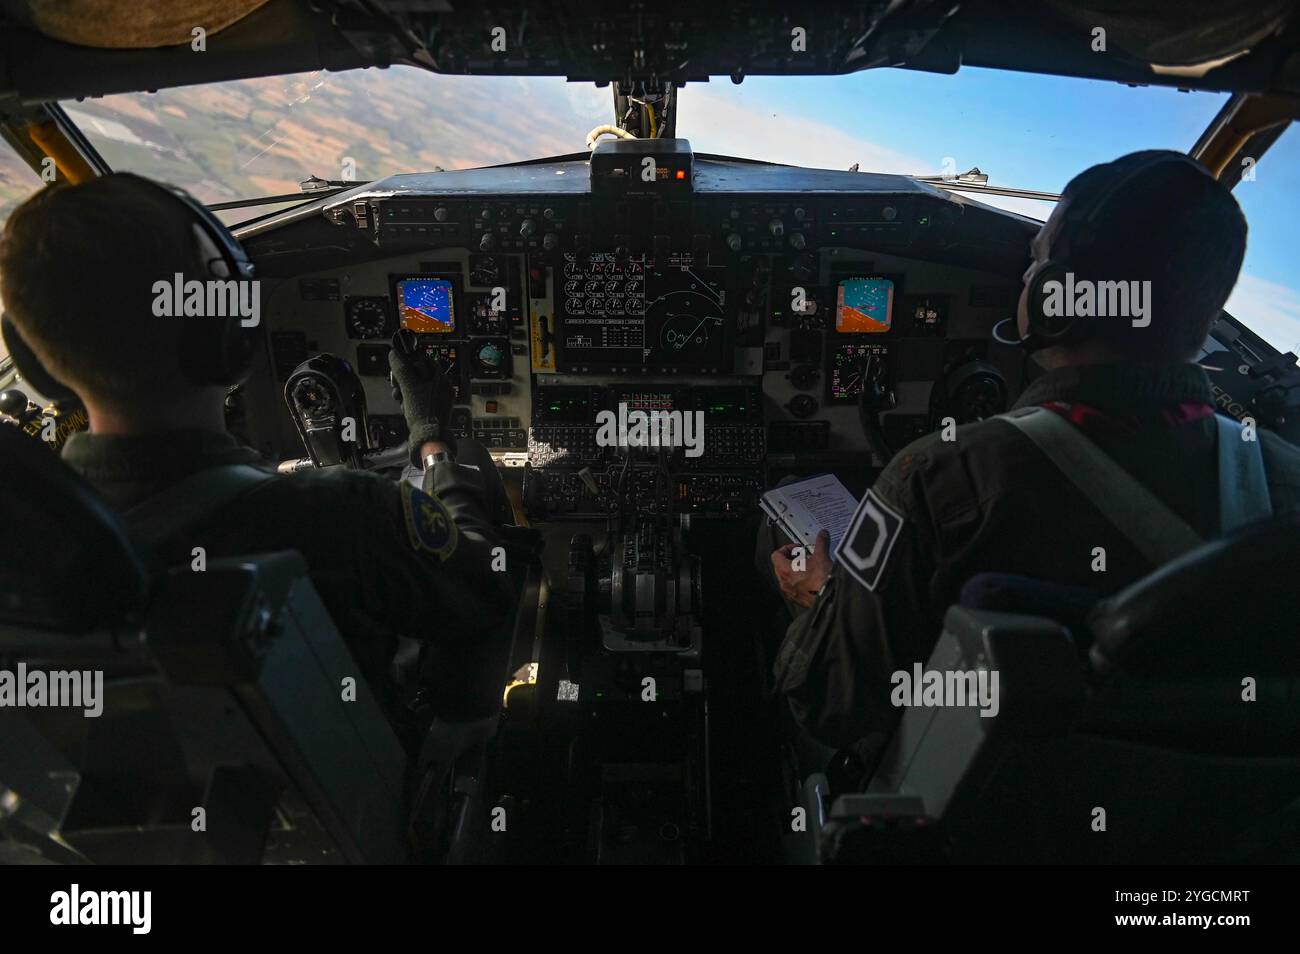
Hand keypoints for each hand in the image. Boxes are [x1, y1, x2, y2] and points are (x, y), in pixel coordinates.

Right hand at [389, 330, 453, 464]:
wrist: (428, 438)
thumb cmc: (423, 413)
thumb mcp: (409, 388)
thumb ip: (401, 369)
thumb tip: (394, 354)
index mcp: (441, 379)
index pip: (424, 360)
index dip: (410, 361)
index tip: (398, 366)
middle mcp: (442, 387)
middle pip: (419, 374)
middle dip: (404, 379)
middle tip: (396, 385)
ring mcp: (438, 398)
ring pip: (417, 386)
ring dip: (404, 390)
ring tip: (398, 397)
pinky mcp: (433, 408)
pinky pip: (419, 398)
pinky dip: (409, 399)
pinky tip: (404, 405)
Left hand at [770, 529, 832, 608]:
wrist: (831, 597)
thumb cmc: (823, 581)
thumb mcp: (822, 556)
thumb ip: (821, 542)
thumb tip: (822, 535)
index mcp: (785, 570)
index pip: (776, 555)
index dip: (786, 548)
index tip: (796, 548)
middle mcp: (785, 582)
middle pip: (779, 566)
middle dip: (790, 559)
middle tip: (802, 556)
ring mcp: (790, 592)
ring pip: (786, 578)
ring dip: (794, 571)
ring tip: (808, 567)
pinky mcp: (798, 599)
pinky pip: (793, 588)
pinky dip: (799, 582)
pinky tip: (811, 579)